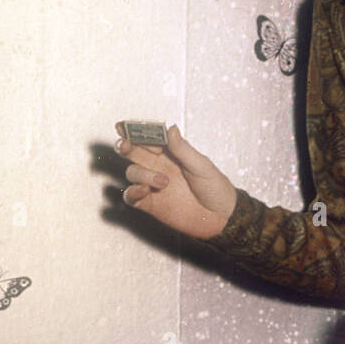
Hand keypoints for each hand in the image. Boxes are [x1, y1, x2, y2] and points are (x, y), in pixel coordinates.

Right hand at [114, 123, 236, 238]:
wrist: (221, 217)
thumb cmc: (216, 188)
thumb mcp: (201, 166)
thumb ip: (182, 149)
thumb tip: (170, 128)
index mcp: (172, 154)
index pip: (149, 138)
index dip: (135, 131)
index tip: (123, 126)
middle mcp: (159, 167)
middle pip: (134, 152)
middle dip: (126, 146)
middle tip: (125, 145)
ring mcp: (153, 185)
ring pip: (132, 172)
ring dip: (141, 174)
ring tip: (163, 182)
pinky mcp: (150, 204)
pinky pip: (131, 196)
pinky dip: (132, 192)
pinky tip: (143, 191)